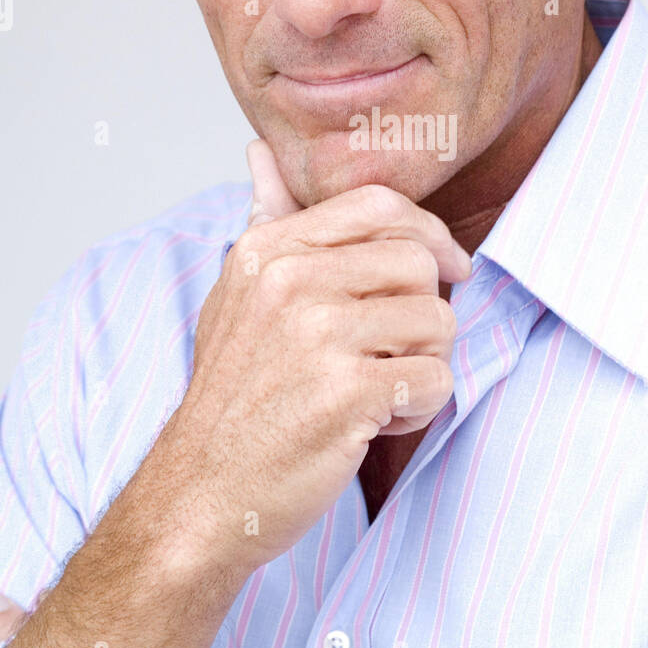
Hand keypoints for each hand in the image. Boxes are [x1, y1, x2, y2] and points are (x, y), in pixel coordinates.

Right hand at [152, 135, 470, 576]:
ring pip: (438, 323)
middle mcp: (291, 281)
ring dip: (422, 365)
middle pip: (419, 264)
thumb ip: (265, 221)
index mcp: (269, 250)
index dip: (428, 234)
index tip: (447, 268)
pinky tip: (373, 424)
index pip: (380, 205)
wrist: (200, 495)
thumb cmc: (232, 397)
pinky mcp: (348, 393)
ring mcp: (319, 335)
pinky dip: (417, 410)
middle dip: (424, 314)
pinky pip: (434, 380)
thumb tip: (261, 152)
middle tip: (389, 355)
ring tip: (374, 393)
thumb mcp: (236, 296)